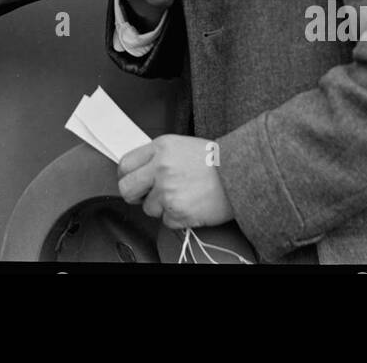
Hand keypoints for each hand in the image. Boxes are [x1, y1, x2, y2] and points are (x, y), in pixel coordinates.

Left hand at [117, 135, 233, 229]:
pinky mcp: (178, 212)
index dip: (126, 175)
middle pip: (126, 189)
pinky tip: (190, 204)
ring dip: (162, 206)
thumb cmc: (215, 160)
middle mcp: (161, 169)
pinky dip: (176, 217)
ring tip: (182, 195)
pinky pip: (165, 221)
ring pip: (148, 208)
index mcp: (160, 148)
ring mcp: (168, 192)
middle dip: (134, 195)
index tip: (131, 180)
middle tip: (146, 195)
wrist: (241, 173)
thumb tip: (140, 170)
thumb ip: (158, 156)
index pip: (125, 164)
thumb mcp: (181, 145)